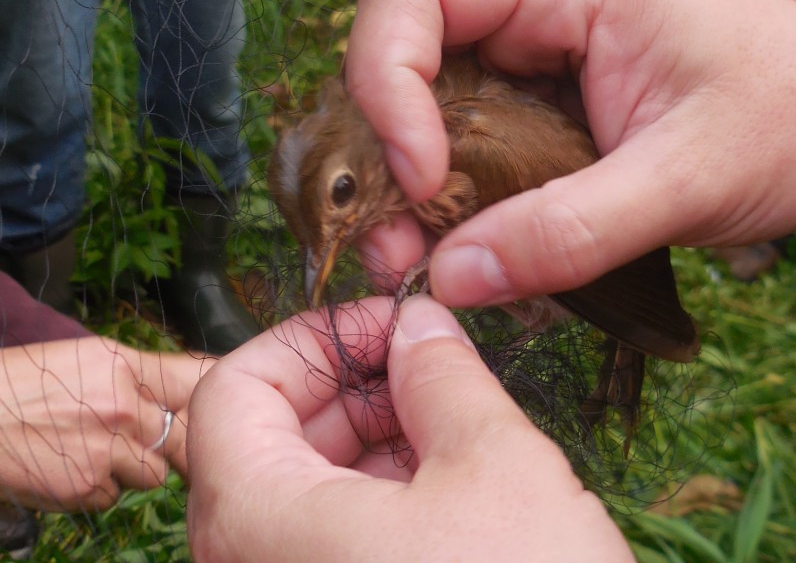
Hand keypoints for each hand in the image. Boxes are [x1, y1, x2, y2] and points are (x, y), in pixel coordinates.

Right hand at [0, 338, 208, 509]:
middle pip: (187, 435)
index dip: (218, 393)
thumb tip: (186, 383)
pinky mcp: (85, 488)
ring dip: (136, 468)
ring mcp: (107, 450)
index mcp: (126, 366)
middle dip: (181, 443)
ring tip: (100, 450)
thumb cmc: (28, 383)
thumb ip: (139, 373)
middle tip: (166, 443)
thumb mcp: (89, 358)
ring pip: (154, 472)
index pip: (195, 379)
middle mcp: (124, 406)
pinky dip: (100, 489)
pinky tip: (73, 468)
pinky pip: (114, 496)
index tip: (239, 398)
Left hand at [187, 295, 632, 562]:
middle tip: (427, 365)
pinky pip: (328, 546)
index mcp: (257, 525)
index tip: (383, 324)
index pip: (234, 391)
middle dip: (351, 387)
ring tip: (451, 425)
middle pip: (267, 439)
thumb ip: (441, 372)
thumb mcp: (494, 461)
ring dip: (372, 440)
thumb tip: (417, 322)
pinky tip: (449, 489)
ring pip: (302, 493)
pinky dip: (380, 500)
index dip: (309, 340)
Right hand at [343, 0, 795, 308]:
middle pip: (396, 35)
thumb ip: (573, 231)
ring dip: (403, 173)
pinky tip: (463, 237)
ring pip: (417, 87)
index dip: (386, 76)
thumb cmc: (789, 113)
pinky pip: (458, 123)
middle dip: (380, 138)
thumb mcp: (690, 178)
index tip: (420, 178)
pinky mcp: (532, 84)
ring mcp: (527, 36)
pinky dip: (445, 184)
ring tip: (419, 255)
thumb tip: (451, 277)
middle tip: (398, 242)